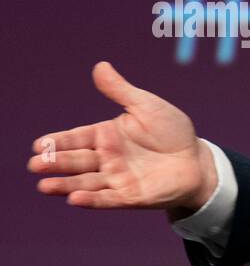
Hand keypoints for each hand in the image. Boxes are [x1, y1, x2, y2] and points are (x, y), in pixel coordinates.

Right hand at [29, 61, 215, 211]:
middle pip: (76, 161)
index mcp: (106, 136)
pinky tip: (74, 199)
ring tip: (44, 186)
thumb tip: (100, 66)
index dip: (57, 142)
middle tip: (35, 164)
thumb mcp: (147, 107)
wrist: (198, 160)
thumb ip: (121, 91)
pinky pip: (108, 198)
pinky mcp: (131, 196)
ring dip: (65, 185)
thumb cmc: (172, 132)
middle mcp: (107, 158)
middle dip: (55, 163)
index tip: (39, 144)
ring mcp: (117, 178)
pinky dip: (91, 199)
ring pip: (86, 182)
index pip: (76, 138)